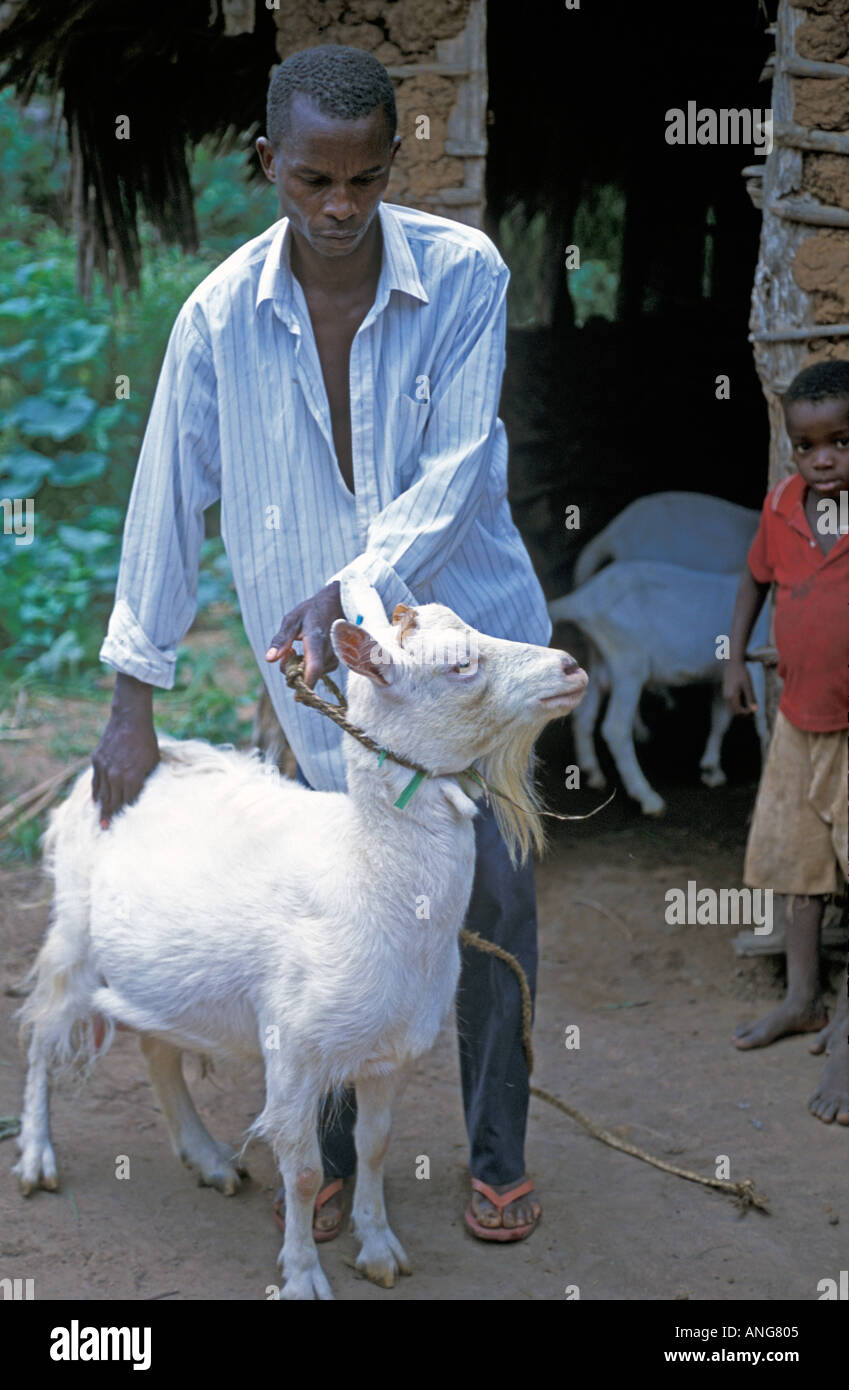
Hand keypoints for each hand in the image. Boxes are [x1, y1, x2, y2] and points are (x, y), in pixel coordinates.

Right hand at [91, 675, 159, 826]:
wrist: (130, 720)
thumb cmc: (147, 741)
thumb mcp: (153, 763)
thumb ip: (147, 780)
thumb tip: (144, 796)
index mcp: (133, 777)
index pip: (129, 803)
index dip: (127, 816)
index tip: (126, 829)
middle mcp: (116, 775)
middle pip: (113, 802)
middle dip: (112, 818)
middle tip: (109, 832)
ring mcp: (104, 768)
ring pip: (103, 794)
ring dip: (102, 809)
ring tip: (101, 823)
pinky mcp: (97, 760)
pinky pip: (96, 782)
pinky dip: (96, 793)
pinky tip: (96, 803)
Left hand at [265, 580, 345, 689]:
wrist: (336, 604)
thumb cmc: (311, 611)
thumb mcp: (292, 619)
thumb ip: (281, 640)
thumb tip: (269, 659)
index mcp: (316, 640)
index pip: (314, 668)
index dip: (306, 685)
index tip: (298, 698)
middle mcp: (329, 651)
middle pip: (309, 674)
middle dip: (293, 671)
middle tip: (288, 652)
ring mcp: (335, 657)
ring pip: (312, 674)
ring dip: (299, 668)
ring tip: (296, 648)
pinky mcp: (336, 661)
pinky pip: (317, 671)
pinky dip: (307, 666)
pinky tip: (306, 652)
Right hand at [723, 660, 757, 716]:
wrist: (733, 663)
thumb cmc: (742, 673)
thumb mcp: (748, 686)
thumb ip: (751, 698)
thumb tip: (755, 710)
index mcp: (732, 697)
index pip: (738, 711)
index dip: (747, 713)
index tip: (754, 709)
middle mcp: (726, 697)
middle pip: (734, 712)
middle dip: (744, 713)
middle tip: (753, 709)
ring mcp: (725, 694)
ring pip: (732, 708)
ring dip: (741, 709)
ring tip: (750, 704)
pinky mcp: (726, 691)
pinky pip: (731, 702)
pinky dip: (738, 704)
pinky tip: (745, 698)